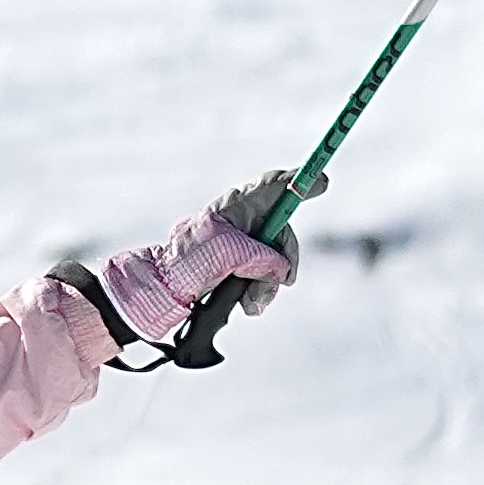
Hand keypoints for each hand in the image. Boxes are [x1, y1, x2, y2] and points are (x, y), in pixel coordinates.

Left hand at [92, 187, 298, 351]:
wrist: (160, 292)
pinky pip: (261, 278)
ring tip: (252, 303)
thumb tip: (280, 270)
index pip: (274, 187)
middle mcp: (240, 223)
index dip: (299, 182)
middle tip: (285, 282)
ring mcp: (238, 247)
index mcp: (236, 207)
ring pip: (274, 261)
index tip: (322, 180)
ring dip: (269, 284)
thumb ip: (263, 255)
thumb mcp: (231, 253)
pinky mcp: (235, 269)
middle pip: (282, 232)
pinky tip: (247, 305)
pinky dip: (259, 293)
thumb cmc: (188, 264)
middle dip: (285, 260)